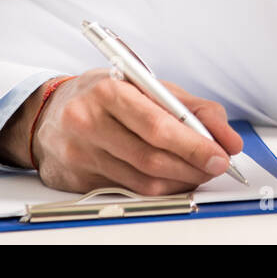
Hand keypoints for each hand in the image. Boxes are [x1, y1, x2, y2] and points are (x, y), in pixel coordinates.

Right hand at [0, 68, 243, 194]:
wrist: (48, 112)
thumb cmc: (104, 95)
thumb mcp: (146, 86)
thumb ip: (192, 108)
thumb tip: (228, 138)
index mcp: (107, 91)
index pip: (158, 125)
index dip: (194, 144)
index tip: (221, 153)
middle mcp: (88, 123)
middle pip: (151, 157)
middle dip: (193, 165)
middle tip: (217, 165)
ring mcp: (80, 155)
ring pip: (143, 180)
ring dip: (180, 180)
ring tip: (199, 172)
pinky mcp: (77, 180)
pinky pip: (130, 191)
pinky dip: (159, 188)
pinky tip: (173, 178)